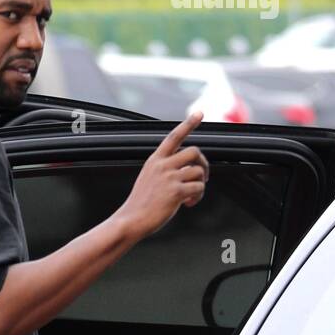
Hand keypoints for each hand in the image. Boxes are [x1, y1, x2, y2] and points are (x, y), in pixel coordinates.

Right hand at [119, 111, 208, 238]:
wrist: (131, 221)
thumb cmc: (140, 204)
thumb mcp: (148, 178)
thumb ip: (165, 169)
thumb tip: (188, 168)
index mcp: (155, 160)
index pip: (174, 137)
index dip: (188, 124)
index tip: (200, 113)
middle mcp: (162, 165)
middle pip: (194, 151)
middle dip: (203, 163)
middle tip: (202, 176)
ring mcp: (169, 178)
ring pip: (198, 171)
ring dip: (200, 184)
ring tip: (190, 196)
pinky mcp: (176, 192)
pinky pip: (198, 188)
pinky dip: (197, 196)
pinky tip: (188, 203)